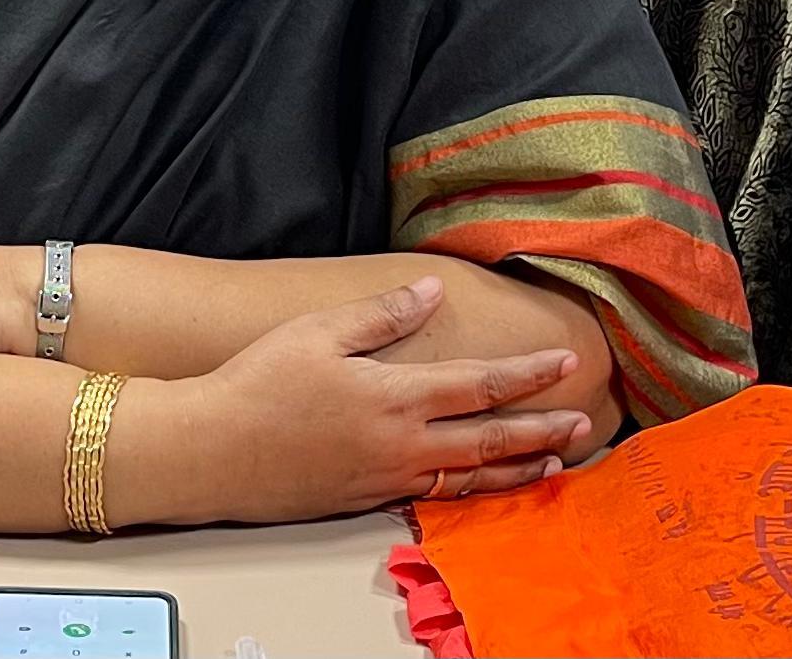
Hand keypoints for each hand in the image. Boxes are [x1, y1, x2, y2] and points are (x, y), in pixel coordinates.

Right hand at [122, 278, 591, 526]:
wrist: (210, 452)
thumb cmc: (257, 384)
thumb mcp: (318, 331)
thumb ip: (383, 315)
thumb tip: (431, 291)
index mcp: (395, 397)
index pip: (480, 385)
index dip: (528, 374)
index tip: (565, 361)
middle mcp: (401, 445)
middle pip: (490, 441)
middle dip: (541, 430)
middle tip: (581, 422)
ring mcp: (386, 480)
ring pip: (470, 479)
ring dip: (516, 470)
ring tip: (551, 463)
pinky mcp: (366, 500)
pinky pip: (436, 498)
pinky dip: (472, 492)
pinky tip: (480, 484)